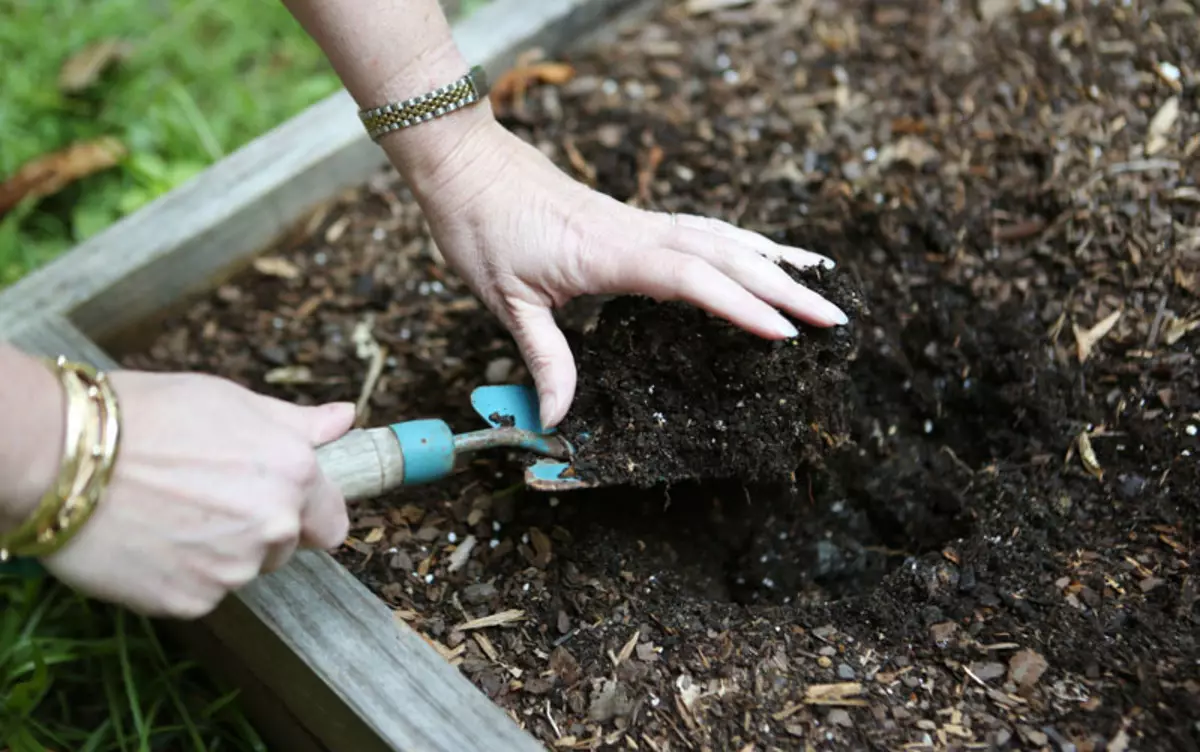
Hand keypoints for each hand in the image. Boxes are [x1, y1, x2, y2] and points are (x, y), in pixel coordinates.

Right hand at [40, 371, 355, 618]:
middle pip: (285, 546)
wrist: (63, 456)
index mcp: (294, 474)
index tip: (277, 502)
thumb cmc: (147, 417)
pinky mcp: (191, 600)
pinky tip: (150, 539)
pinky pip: (200, 592)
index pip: (332, 521)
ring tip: (168, 513)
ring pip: (241, 570)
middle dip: (257, 528)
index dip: (307, 512)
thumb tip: (345, 420)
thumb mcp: (230, 401)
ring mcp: (234, 568)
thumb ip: (296, 423)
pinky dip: (179, 574)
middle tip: (203, 497)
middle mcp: (275, 525)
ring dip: (217, 551)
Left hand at [401, 121, 848, 427]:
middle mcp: (636, 232)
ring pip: (721, 237)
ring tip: (821, 278)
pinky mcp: (633, 219)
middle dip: (785, 287)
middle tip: (835, 318)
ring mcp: (639, 221)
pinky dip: (741, 241)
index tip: (786, 331)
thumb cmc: (481, 226)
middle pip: (726, 256)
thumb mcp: (506, 301)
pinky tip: (759, 252)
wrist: (464, 161)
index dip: (741, 305)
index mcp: (609, 254)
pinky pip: (702, 228)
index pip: (691, 279)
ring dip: (773, 259)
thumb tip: (559, 419)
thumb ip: (543, 358)